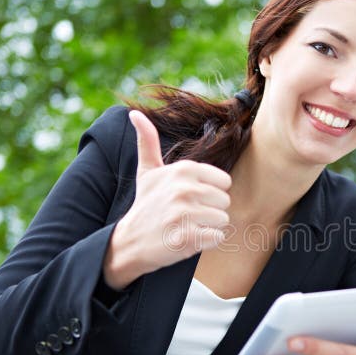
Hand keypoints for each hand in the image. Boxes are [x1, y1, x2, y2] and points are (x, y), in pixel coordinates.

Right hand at [103, 110, 231, 288]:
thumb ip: (147, 142)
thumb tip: (134, 113)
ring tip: (187, 226)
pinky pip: (217, 237)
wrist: (130, 241)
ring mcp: (185, 214)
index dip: (210, 193)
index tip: (190, 198)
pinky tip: (188, 239)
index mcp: (183, 170)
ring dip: (208, 227)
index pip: (225, 181)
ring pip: (223, 220)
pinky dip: (206, 241)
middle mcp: (184, 189)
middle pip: (225, 201)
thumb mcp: (147, 171)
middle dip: (210, 211)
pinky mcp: (186, 238)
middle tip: (187, 215)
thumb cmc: (146, 204)